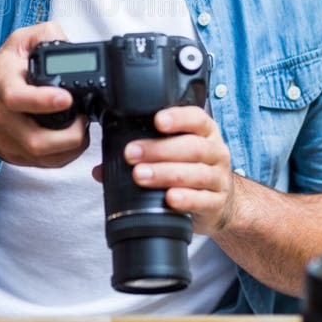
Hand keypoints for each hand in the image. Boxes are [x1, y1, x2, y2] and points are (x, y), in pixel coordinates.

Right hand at [0, 22, 88, 167]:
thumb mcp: (18, 43)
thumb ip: (45, 35)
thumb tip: (70, 44)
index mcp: (3, 88)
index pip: (18, 98)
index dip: (44, 101)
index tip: (66, 99)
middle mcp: (3, 119)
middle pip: (35, 141)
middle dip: (69, 136)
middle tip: (84, 120)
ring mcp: (9, 142)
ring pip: (43, 158)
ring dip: (71, 148)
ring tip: (82, 128)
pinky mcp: (17, 157)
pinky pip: (46, 165)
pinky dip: (66, 156)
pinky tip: (73, 140)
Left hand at [122, 107, 235, 236]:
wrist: (220, 203)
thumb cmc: (191, 170)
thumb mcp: (173, 155)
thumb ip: (141, 155)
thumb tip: (101, 169)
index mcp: (204, 132)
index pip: (196, 118)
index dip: (177, 118)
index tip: (156, 120)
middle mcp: (215, 152)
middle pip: (192, 147)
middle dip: (159, 149)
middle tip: (131, 154)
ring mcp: (219, 178)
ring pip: (196, 173)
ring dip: (166, 174)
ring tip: (141, 176)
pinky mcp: (217, 202)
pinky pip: (203, 200)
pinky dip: (186, 199)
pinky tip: (169, 199)